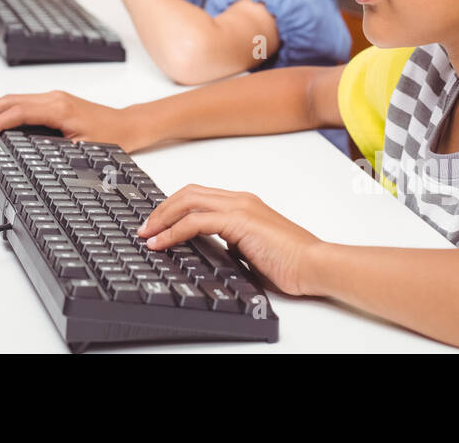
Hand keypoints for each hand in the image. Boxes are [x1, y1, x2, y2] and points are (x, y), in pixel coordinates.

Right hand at [0, 90, 148, 151]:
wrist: (128, 125)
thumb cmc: (111, 137)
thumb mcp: (82, 148)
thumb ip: (55, 148)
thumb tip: (30, 151)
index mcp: (58, 108)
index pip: (19, 112)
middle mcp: (54, 98)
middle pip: (12, 99)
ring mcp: (54, 97)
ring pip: (16, 98)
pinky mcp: (56, 101)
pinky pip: (24, 101)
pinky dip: (7, 107)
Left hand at [137, 185, 325, 295]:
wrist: (313, 264)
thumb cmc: (290, 262)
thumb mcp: (251, 249)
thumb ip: (232, 242)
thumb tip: (211, 249)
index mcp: (242, 203)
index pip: (199, 196)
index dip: (173, 207)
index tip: (157, 223)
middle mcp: (239, 199)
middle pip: (188, 193)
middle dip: (161, 209)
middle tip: (145, 227)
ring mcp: (239, 207)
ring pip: (188, 201)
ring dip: (162, 218)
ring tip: (147, 234)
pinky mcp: (238, 221)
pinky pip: (195, 221)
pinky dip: (173, 231)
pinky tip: (162, 243)